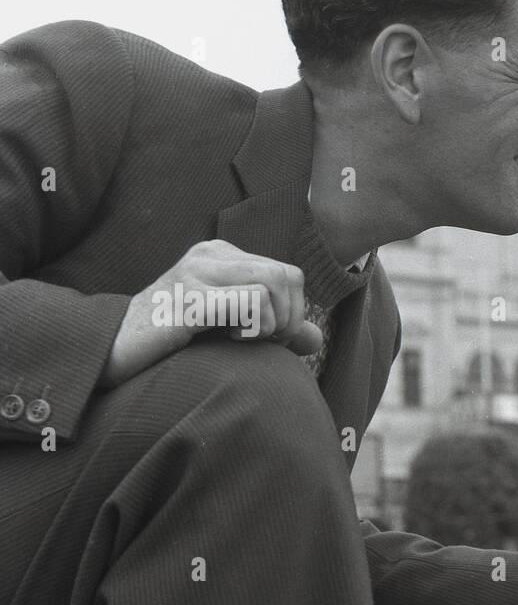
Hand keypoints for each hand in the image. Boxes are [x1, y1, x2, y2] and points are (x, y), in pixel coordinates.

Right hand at [99, 240, 323, 387]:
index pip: (290, 275)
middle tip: (262, 340)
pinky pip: (249, 302)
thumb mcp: (231, 329)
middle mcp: (211, 255)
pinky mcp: (189, 297)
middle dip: (288, 319)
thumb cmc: (174, 342)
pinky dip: (255, 326)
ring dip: (273, 323)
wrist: (113, 350)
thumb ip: (274, 330)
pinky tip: (231, 338)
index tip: (269, 337)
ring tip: (247, 338)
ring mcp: (197, 272)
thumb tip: (316, 338)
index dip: (293, 312)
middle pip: (288, 277)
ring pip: (273, 284)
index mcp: (224, 256)